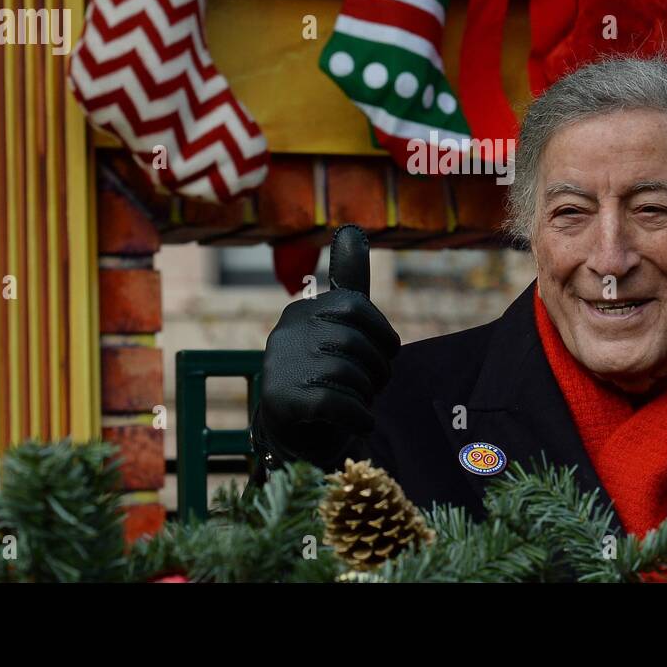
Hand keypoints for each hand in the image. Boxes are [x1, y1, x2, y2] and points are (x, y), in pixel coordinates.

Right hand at [250, 224, 399, 470]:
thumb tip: (352, 229)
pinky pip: (337, 402)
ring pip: (349, 373)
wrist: (294, 437)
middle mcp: (286, 332)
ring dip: (367, 394)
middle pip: (356, 343)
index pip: (356, 308)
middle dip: (378, 369)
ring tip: (361, 402)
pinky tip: (362, 422)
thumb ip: (349, 281)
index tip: (387, 355)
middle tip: (375, 386)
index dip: (383, 335)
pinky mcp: (282, 400)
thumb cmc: (325, 375)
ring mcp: (279, 366)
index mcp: (302, 310)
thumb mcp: (339, 325)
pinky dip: (359, 415)